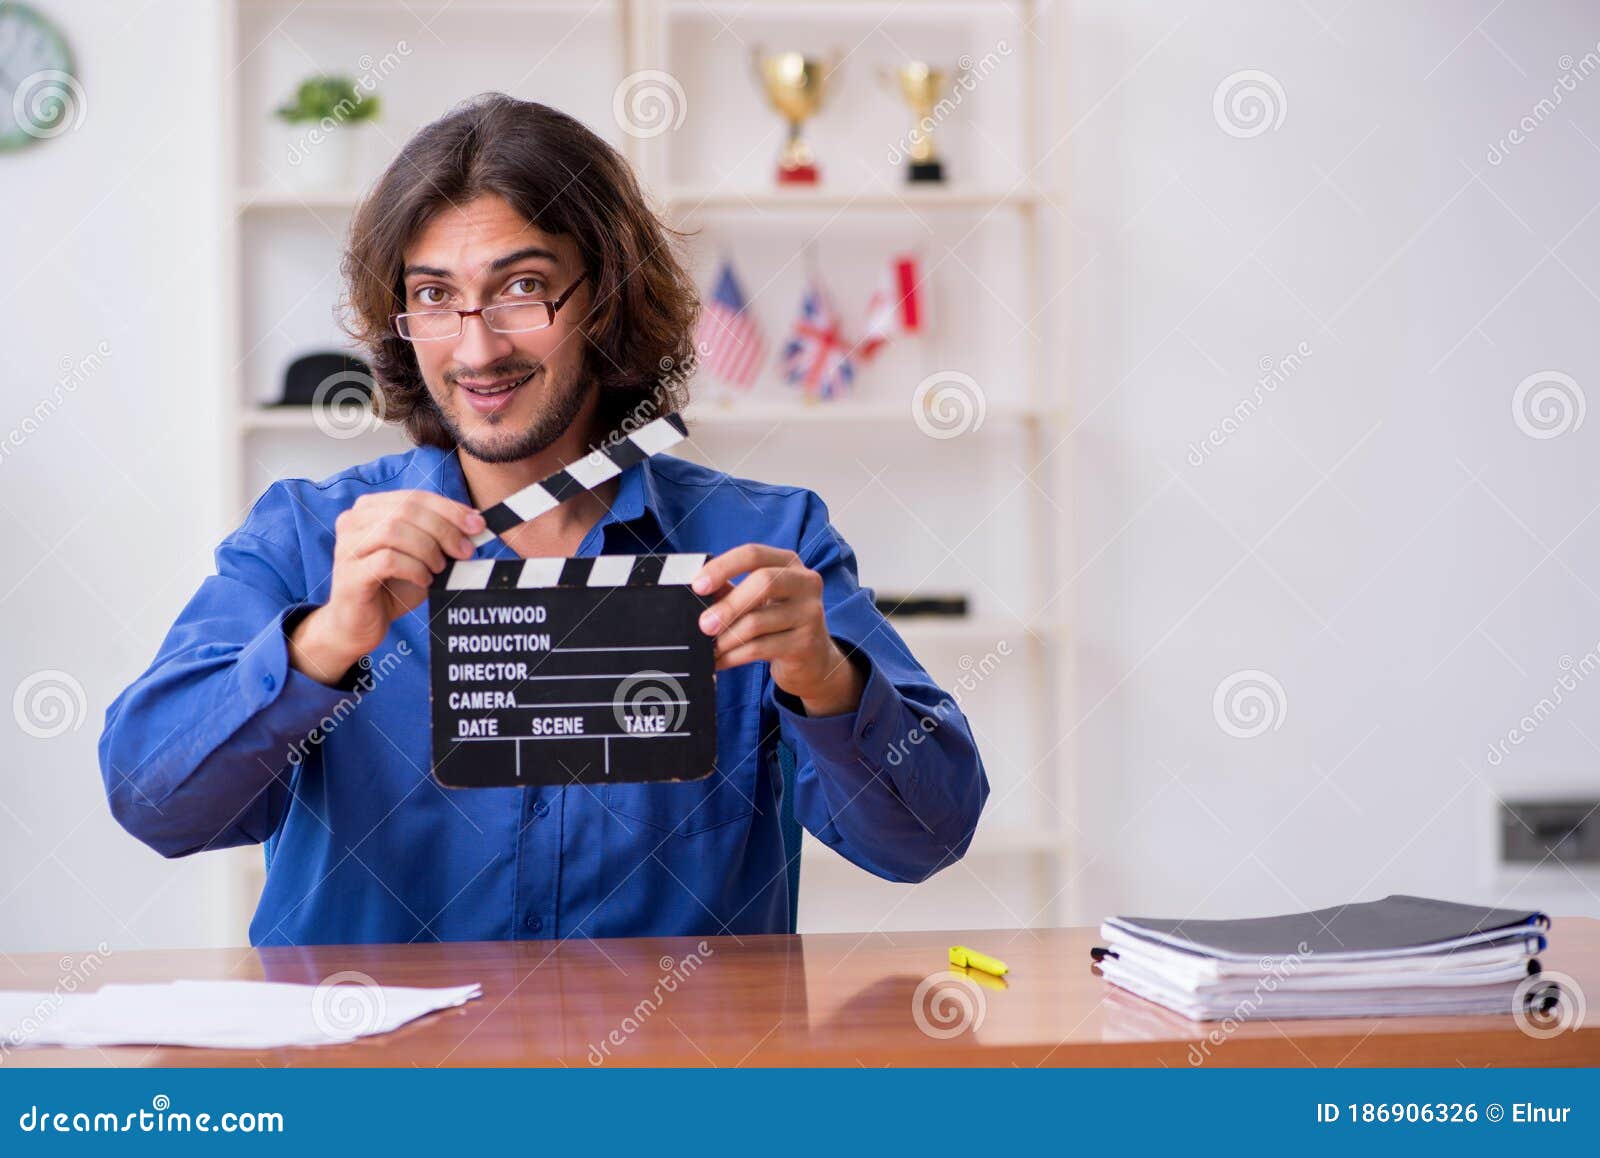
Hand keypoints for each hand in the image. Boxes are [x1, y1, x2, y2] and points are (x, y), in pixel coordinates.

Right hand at [289, 491, 482, 685]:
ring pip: (394, 531)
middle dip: (444, 529)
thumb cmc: (391, 587)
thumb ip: (441, 537)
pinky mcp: (349, 574)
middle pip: (406, 510)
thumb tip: (475, 521)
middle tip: (464, 551)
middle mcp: (353, 521)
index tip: (478, 524)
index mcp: (370, 509)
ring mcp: (347, 547)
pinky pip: (387, 560)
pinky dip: (414, 568)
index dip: (449, 509)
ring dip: (428, 549)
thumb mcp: (422, 556)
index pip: (415, 497)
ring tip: (440, 568)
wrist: (359, 625)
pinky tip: (424, 580)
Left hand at [691, 544, 865, 716]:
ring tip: (710, 647)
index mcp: (788, 563)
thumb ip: (729, 589)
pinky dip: (733, 656)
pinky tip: (720, 661)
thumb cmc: (777, 622)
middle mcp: (805, 582)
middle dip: (728, 605)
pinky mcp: (806, 643)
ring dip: (726, 637)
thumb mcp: (756, 600)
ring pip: (758, 621)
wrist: (813, 659)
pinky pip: (760, 648)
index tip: (698, 585)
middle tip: (704, 624)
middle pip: (764, 582)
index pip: (754, 554)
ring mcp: (809, 612)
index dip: (723, 567)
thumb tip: (694, 589)